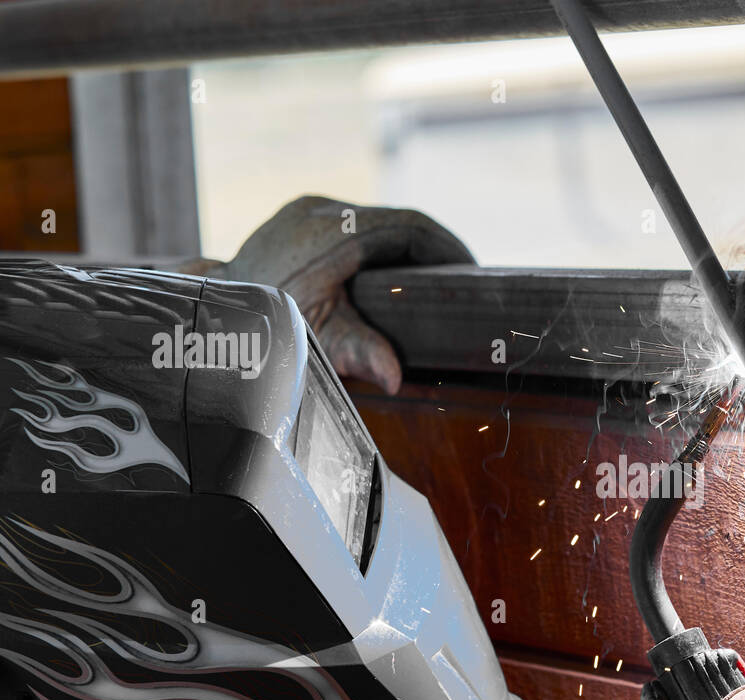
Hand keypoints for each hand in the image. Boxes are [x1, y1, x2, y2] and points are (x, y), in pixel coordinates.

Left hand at [195, 195, 473, 393]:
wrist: (207, 312)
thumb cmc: (261, 329)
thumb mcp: (315, 342)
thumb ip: (360, 352)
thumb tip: (396, 378)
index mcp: (334, 231)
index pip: (412, 227)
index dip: (448, 248)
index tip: (472, 271)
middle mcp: (319, 210)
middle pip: (395, 222)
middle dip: (431, 251)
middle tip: (460, 282)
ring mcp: (305, 211)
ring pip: (374, 221)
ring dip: (404, 248)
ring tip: (431, 280)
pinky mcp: (295, 219)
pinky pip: (352, 225)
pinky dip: (378, 247)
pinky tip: (389, 275)